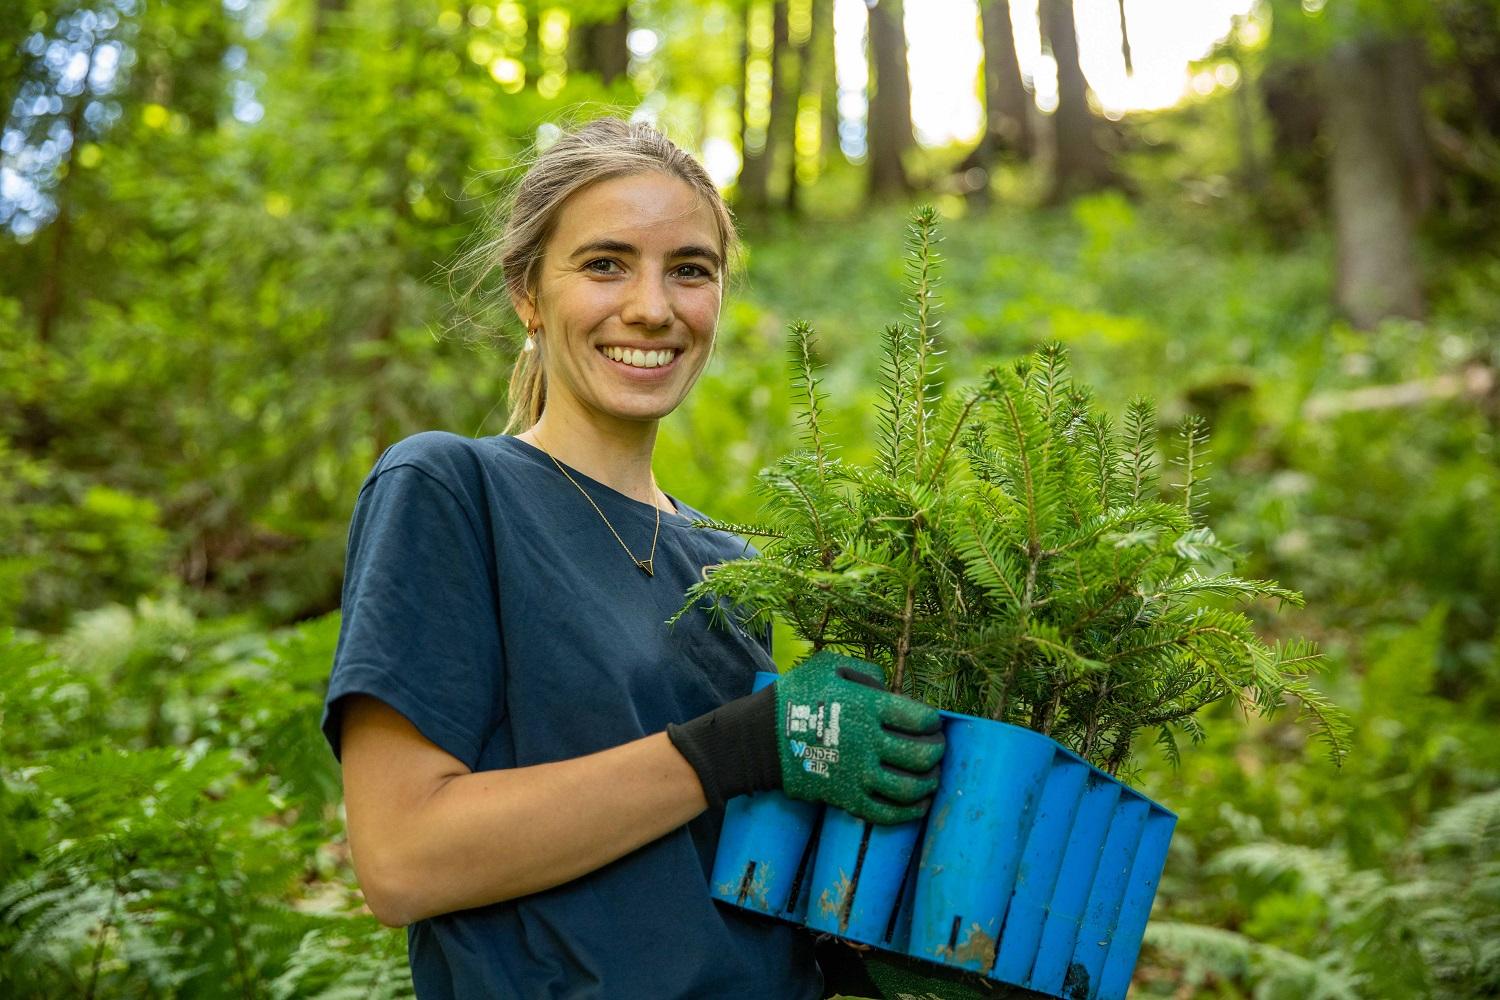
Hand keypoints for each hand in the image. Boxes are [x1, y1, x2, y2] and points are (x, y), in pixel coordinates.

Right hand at [666, 651, 944, 825]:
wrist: (761, 738)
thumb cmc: (795, 696)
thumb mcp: (827, 666)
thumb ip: (865, 672)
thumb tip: (890, 688)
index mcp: (868, 707)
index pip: (920, 719)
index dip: (932, 722)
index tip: (930, 723)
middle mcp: (869, 742)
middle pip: (921, 756)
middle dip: (936, 754)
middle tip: (936, 750)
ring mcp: (858, 774)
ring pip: (910, 788)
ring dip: (928, 784)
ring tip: (930, 779)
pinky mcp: (846, 798)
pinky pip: (887, 813)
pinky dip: (908, 812)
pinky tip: (917, 806)